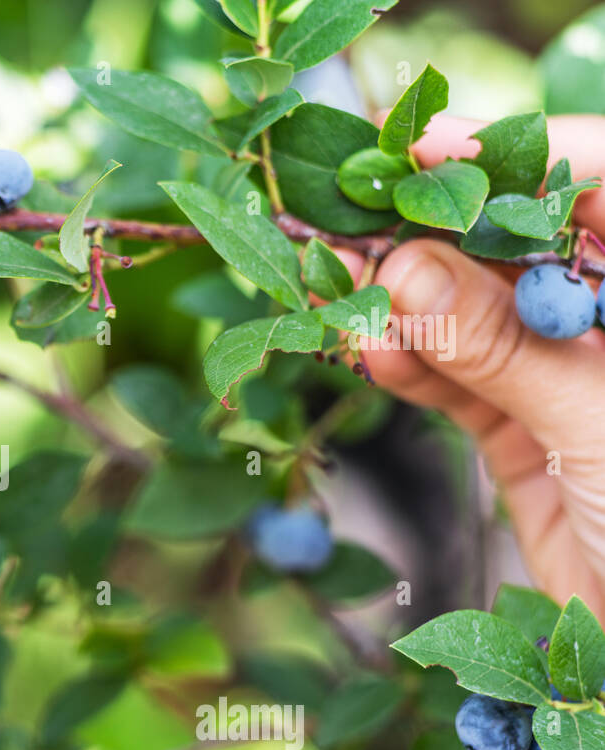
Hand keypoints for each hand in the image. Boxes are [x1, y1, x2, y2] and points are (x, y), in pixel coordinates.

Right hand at [357, 115, 604, 611]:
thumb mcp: (596, 426)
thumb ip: (500, 349)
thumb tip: (406, 271)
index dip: (518, 158)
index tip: (426, 147)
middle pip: (525, 247)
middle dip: (440, 233)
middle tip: (353, 220)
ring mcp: (574, 378)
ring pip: (479, 316)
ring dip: (408, 305)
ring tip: (339, 288)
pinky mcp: (529, 434)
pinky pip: (461, 383)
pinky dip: (412, 368)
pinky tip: (370, 351)